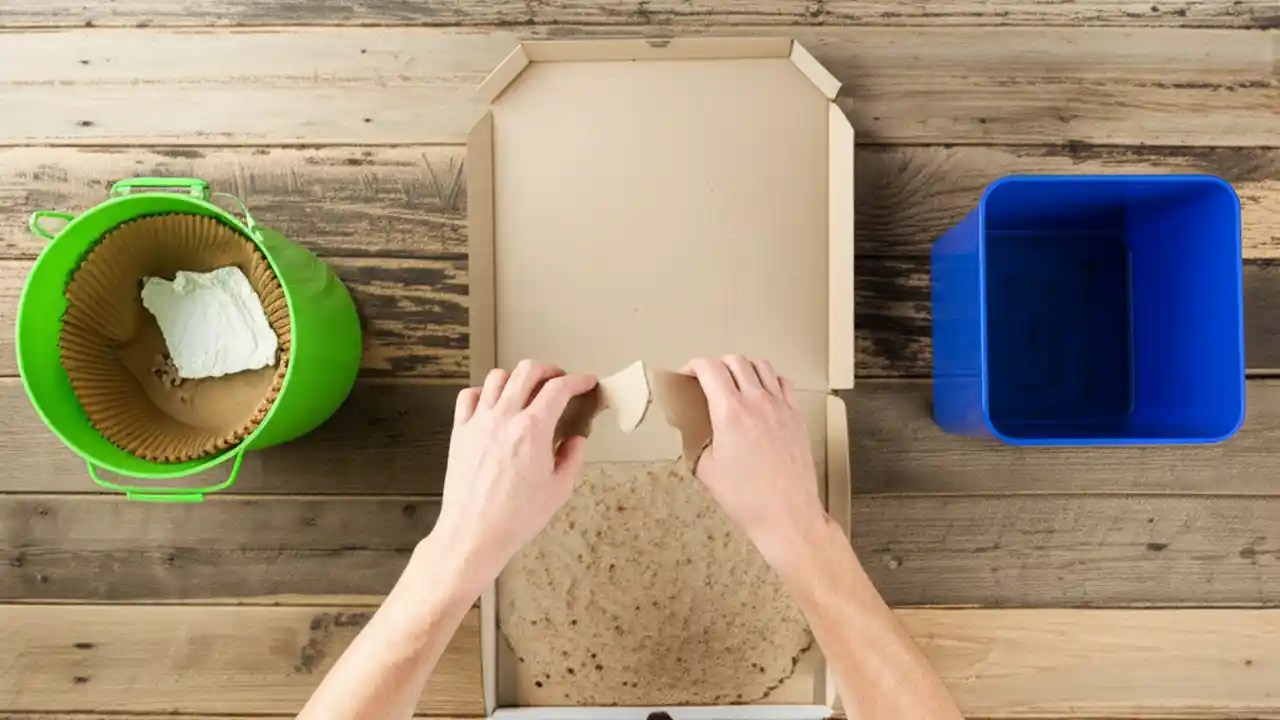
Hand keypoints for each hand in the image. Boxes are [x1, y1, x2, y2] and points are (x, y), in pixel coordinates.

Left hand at [427, 360, 596, 600]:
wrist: (474, 533)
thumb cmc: (516, 517)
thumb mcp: (559, 490)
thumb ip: (573, 457)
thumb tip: (577, 439)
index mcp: (532, 430)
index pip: (559, 389)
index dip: (578, 381)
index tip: (586, 383)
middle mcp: (504, 418)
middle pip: (527, 371)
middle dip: (549, 370)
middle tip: (559, 381)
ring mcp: (478, 422)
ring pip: (496, 378)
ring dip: (516, 379)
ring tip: (526, 391)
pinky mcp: (460, 432)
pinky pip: (468, 396)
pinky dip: (483, 393)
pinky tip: (493, 405)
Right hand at [684, 355, 828, 571]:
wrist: (786, 515)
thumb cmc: (748, 498)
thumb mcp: (707, 469)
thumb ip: (697, 439)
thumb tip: (694, 428)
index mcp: (730, 413)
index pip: (709, 369)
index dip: (693, 366)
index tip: (688, 375)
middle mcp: (757, 403)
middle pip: (735, 361)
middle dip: (716, 365)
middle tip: (707, 380)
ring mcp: (780, 407)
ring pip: (761, 365)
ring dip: (743, 368)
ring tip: (734, 382)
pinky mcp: (796, 417)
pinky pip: (783, 383)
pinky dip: (769, 380)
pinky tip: (762, 393)